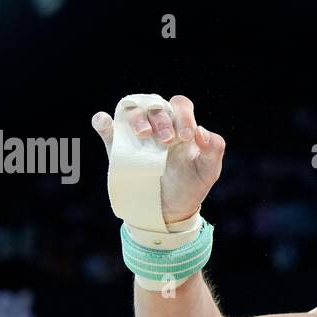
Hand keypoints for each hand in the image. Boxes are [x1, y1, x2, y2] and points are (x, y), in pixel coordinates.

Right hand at [91, 94, 225, 223]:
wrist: (169, 210)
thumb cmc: (190, 185)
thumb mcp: (208, 171)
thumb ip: (214, 150)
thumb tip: (201, 132)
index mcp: (180, 126)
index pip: (180, 106)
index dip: (183, 116)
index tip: (185, 137)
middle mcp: (158, 125)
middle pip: (156, 106)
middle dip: (162, 120)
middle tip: (166, 142)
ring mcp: (136, 135)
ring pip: (132, 112)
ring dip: (137, 118)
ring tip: (144, 134)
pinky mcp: (117, 147)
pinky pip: (106, 127)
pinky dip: (102, 121)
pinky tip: (104, 121)